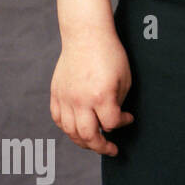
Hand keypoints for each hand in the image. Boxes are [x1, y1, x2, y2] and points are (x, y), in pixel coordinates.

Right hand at [49, 31, 132, 156]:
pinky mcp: (56, 93)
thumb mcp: (125, 79)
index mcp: (101, 96)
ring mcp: (65, 98)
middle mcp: (80, 100)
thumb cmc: (110, 55)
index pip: (111, 124)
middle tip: (111, 149)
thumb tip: (113, 121)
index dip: (122, 124)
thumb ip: (118, 103)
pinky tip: (77, 129)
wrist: (86, 36)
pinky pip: (58, 119)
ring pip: (70, 131)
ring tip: (94, 142)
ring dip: (83, 141)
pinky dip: (67, 128)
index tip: (128, 118)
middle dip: (101, 146)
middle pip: (87, 135)